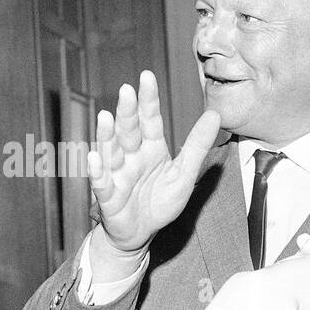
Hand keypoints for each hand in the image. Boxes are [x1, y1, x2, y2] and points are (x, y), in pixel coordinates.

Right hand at [87, 71, 219, 258]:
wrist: (141, 233)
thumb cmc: (160, 202)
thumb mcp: (184, 173)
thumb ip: (197, 144)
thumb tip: (216, 114)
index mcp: (151, 149)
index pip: (150, 120)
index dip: (148, 100)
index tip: (146, 76)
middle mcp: (131, 157)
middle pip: (128, 131)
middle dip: (127, 112)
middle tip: (126, 90)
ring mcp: (118, 175)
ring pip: (111, 151)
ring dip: (107, 135)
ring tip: (105, 117)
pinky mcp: (108, 197)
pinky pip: (101, 182)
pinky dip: (96, 170)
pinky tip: (93, 157)